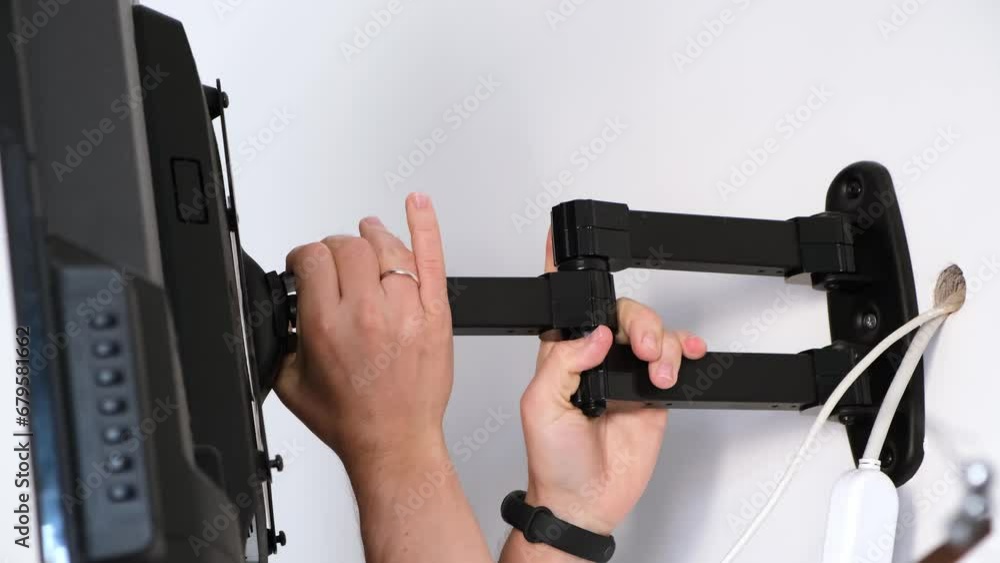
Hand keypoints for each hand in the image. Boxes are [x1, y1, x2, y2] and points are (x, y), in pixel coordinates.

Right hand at [275, 194, 492, 562]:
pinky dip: (425, 226)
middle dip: (335, 249)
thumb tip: (281, 312)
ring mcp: (405, 311)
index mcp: (327, 325)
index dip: (305, 257)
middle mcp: (366, 313)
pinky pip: (431, 259)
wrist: (393, 441)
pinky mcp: (435, 314)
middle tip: (334, 264)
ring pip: (386, 247)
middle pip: (348, 247)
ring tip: (367, 238)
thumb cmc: (350, 418)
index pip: (313, 258)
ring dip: (371, 237)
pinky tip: (418, 204)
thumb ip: (282, 339)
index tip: (306, 265)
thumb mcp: (291, 381)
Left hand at [505, 231, 705, 560]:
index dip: (561, 271)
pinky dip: (685, 351)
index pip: (564, 305)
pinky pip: (675, 359)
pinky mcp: (651, 392)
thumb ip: (563, 364)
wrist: (585, 499)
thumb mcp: (539, 407)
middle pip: (622, 312)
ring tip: (658, 373)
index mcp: (560, 355)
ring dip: (663, 344)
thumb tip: (595, 336)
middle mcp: (594, 358)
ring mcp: (625, 374)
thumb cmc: (553, 460)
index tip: (560, 239)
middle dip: (640, 322)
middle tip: (643, 350)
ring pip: (653, 333)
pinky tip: (687, 353)